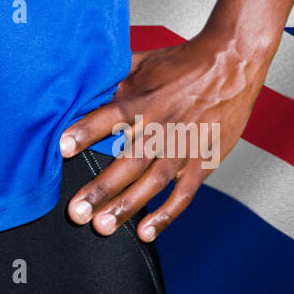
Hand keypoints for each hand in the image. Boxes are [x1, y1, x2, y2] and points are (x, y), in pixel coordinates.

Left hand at [57, 33, 271, 241]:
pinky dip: (167, 214)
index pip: (110, 116)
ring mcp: (184, 146)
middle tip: (76, 212)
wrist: (231, 63)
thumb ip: (111, 78)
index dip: (86, 131)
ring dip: (128, 206)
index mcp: (143, 100)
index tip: (62, 148)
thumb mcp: (141, 62)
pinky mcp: (204, 160)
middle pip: (129, 160)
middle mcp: (162, 125)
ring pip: (154, 182)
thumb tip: (79, 84)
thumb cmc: (181, 62)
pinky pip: (184, 192)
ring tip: (103, 227)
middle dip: (101, 188)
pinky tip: (146, 231)